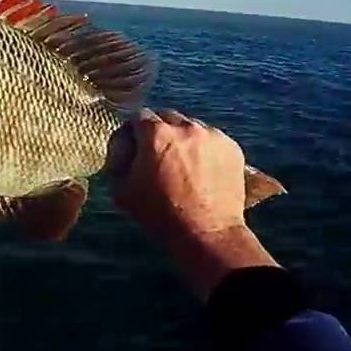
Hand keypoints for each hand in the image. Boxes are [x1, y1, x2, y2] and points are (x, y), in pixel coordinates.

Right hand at [112, 109, 277, 299]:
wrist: (207, 233)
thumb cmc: (160, 214)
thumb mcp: (122, 190)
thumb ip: (118, 160)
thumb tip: (123, 148)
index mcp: (156, 134)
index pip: (139, 117)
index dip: (135, 132)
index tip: (136, 146)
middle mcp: (185, 127)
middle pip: (167, 117)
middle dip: (160, 132)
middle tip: (159, 155)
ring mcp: (212, 135)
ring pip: (192, 127)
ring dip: (184, 139)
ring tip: (184, 164)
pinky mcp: (231, 147)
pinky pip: (212, 140)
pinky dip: (205, 150)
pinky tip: (202, 171)